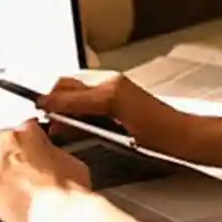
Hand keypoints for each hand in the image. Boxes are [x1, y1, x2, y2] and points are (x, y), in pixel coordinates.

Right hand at [38, 74, 188, 146]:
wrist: (184, 137)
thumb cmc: (159, 135)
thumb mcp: (114, 129)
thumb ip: (81, 119)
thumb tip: (57, 116)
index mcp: (109, 91)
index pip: (67, 93)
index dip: (49, 102)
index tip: (37, 109)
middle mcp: (111, 84)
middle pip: (68, 84)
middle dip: (54, 98)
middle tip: (47, 117)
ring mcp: (116, 88)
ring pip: (78, 89)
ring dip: (66, 102)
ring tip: (61, 122)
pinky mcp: (121, 95)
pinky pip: (90, 95)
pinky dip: (79, 105)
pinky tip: (79, 121)